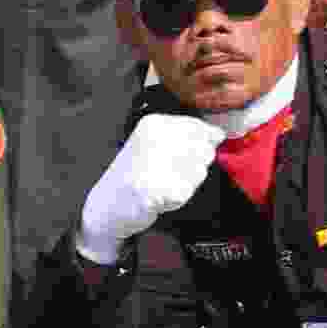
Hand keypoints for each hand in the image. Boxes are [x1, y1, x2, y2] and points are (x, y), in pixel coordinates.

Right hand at [76, 111, 219, 265]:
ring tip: (165, 182)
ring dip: (189, 182)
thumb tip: (219, 134)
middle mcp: (155, 139)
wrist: (107, 204)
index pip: (198, 127)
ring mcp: (156, 164)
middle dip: (195, 164)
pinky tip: (162, 195)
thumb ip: (188, 136)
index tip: (195, 150)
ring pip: (200, 171)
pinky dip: (180, 197)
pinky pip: (189, 191)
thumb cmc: (135, 173)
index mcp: (154, 124)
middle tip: (172, 172)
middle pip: (204, 149)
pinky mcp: (159, 188)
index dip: (205, 140)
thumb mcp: (156, 143)